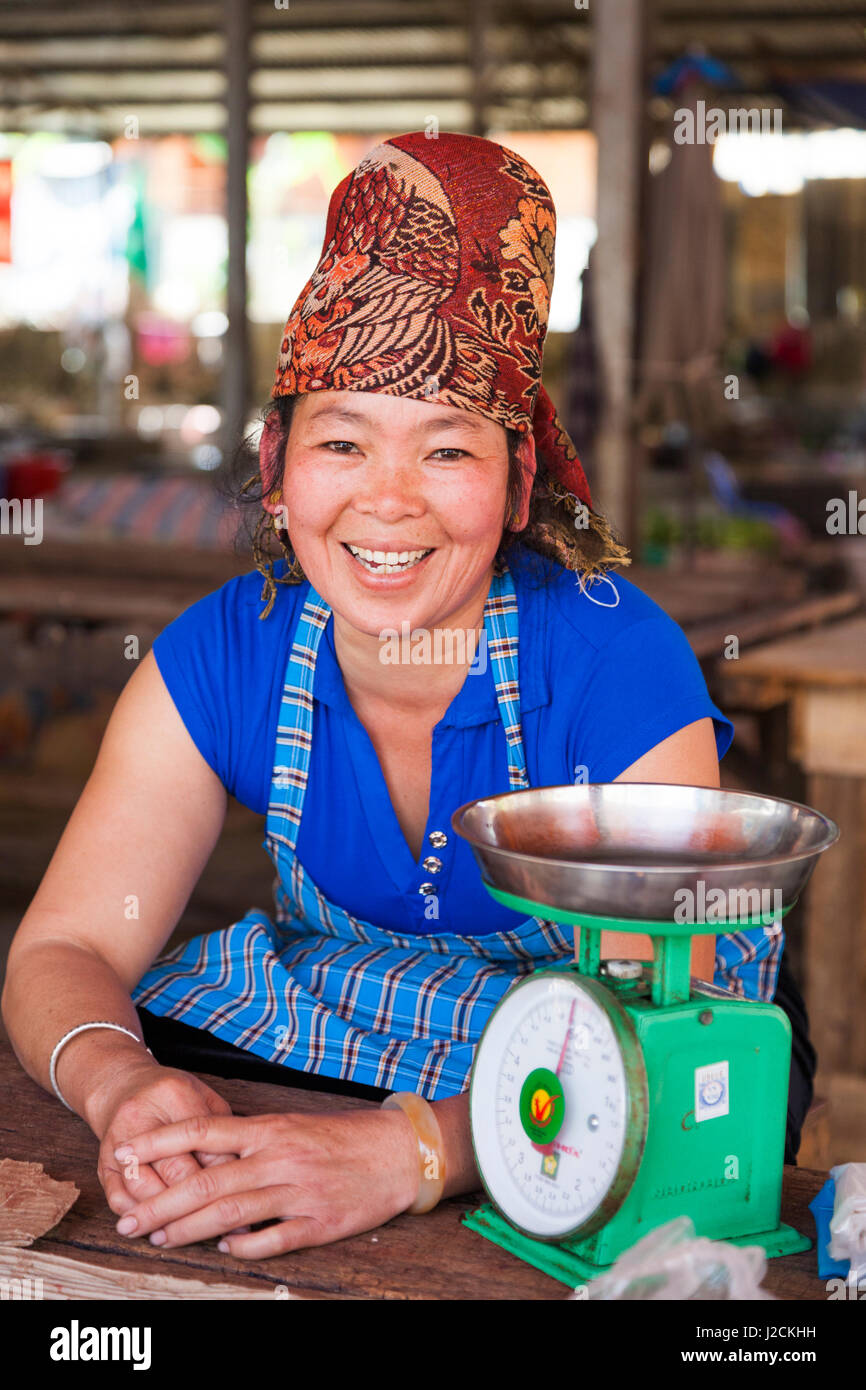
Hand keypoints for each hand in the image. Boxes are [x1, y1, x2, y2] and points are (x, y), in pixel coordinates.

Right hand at [92, 1061, 245, 1224]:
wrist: (120, 1086)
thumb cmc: (171, 1095)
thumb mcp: (203, 1097)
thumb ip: (221, 1129)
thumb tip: (242, 1173)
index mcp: (175, 1094)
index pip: (202, 1140)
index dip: (224, 1172)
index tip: (244, 1197)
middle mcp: (141, 1117)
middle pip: (172, 1167)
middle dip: (198, 1200)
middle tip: (223, 1225)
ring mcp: (116, 1141)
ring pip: (141, 1186)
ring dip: (165, 1215)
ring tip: (188, 1233)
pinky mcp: (101, 1162)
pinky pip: (116, 1196)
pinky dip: (137, 1214)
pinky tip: (153, 1228)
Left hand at [110, 1107, 420, 1258]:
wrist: (401, 1152)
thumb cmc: (346, 1136)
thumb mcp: (295, 1124)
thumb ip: (252, 1140)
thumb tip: (208, 1156)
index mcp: (272, 1129)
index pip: (203, 1130)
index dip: (160, 1143)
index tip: (124, 1154)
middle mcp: (280, 1158)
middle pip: (207, 1181)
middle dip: (160, 1203)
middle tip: (128, 1221)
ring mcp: (299, 1192)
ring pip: (230, 1213)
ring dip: (189, 1229)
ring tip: (159, 1239)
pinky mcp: (320, 1224)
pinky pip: (273, 1240)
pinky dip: (244, 1246)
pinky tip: (224, 1250)